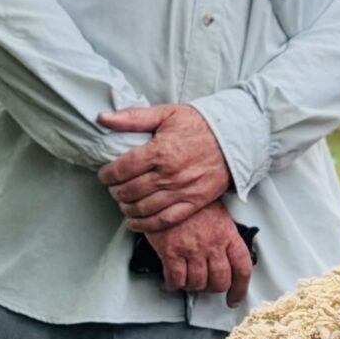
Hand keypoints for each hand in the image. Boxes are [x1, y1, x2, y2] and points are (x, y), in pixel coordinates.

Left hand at [98, 105, 233, 231]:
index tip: (105, 175)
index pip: (121, 169)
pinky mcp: (194, 203)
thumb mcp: (167, 114)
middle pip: (129, 191)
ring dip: (127, 208)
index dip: (107, 175)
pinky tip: (135, 222)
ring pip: (143, 208)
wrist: (235, 139)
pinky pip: (164, 220)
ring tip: (123, 202)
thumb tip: (104, 118)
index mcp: (159, 151)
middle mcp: (168, 174)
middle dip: (115, 191)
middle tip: (113, 188)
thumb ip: (133, 117)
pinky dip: (146, 225)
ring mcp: (181, 191)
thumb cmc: (201, 124)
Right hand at [146, 205, 254, 305]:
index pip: (243, 268)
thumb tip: (225, 259)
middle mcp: (213, 244)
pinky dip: (172, 285)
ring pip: (198, 283)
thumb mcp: (217, 215)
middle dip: (212, 289)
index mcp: (228, 234)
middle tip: (205, 287)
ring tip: (186, 282)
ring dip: (192, 287)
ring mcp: (192, 248)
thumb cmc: (192, 202)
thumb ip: (224, 237)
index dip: (240, 289)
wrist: (166, 188)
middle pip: (220, 281)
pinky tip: (170, 282)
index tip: (233, 299)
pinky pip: (176, 279)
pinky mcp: (170, 251)